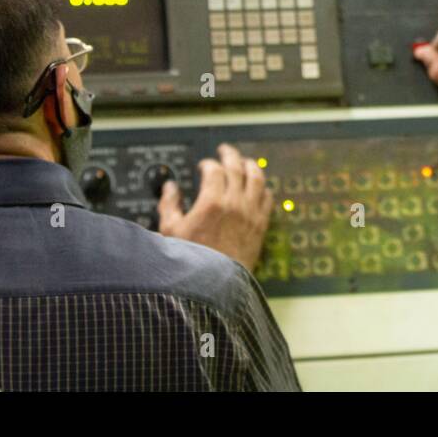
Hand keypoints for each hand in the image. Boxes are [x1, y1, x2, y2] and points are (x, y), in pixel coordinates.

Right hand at [157, 143, 273, 270]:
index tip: (204, 165)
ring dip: (251, 166)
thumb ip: (169, 205)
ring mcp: (251, 214)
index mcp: (212, 202)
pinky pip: (268, 199)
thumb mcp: (170, 231)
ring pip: (257, 179)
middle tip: (225, 150)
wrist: (214, 285)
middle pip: (237, 168)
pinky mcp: (260, 227)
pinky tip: (259, 187)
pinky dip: (264, 188)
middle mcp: (235, 204)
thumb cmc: (191, 261)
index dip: (208, 163)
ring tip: (246, 162)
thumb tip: (170, 188)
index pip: (215, 169)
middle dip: (230, 155)